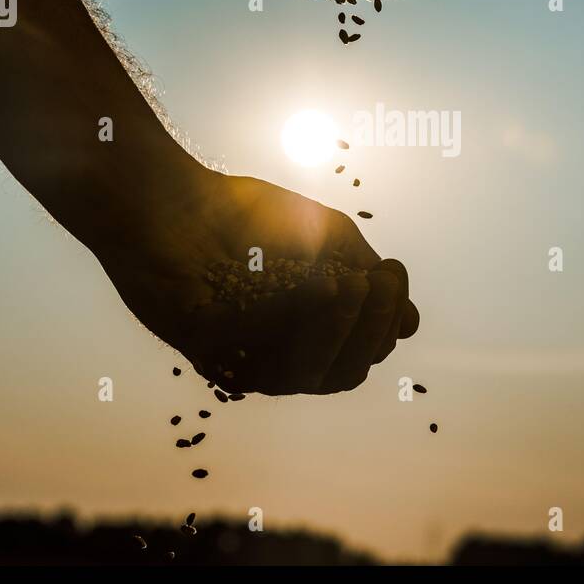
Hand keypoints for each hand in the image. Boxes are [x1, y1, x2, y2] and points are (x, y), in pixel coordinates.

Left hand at [97, 170, 418, 395]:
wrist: (171, 205)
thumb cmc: (246, 215)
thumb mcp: (326, 239)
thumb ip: (366, 276)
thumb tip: (412, 324)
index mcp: (313, 325)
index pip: (370, 346)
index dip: (389, 317)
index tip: (391, 271)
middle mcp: (286, 350)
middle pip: (352, 369)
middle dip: (374, 325)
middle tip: (376, 280)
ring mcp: (255, 358)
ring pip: (320, 378)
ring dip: (346, 329)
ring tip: (349, 281)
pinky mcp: (221, 361)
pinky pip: (276, 368)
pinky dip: (309, 329)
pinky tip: (321, 288)